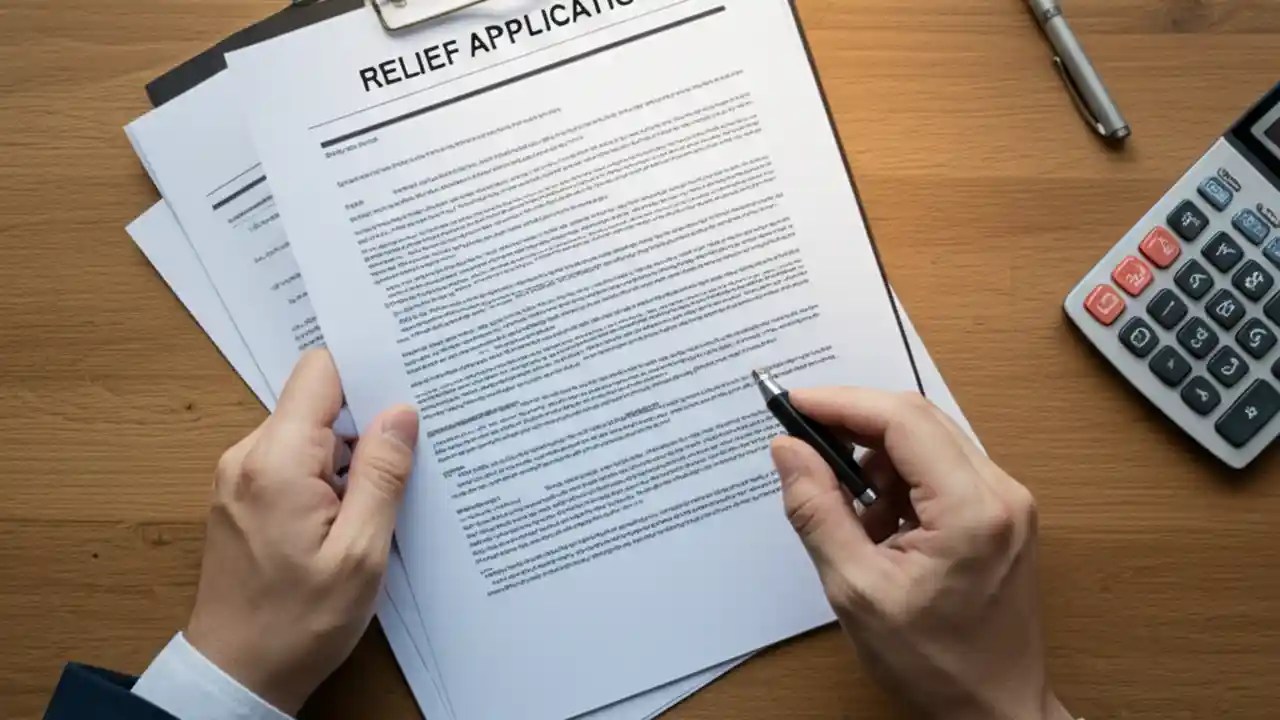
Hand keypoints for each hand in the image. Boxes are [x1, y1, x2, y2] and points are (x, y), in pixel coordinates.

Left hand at [185, 350, 419, 714]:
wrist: (237, 675)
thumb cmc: (299, 623)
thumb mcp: (361, 552)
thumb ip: (382, 474)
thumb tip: (402, 412)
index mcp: (276, 461)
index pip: (320, 372)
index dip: (366, 374)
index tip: (407, 391)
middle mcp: (248, 457)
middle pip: (317, 404)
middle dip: (365, 426)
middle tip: (408, 461)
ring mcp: (240, 478)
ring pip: (308, 436)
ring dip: (347, 460)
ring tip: (378, 504)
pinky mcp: (242, 498)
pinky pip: (292, 464)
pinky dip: (326, 479)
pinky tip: (351, 518)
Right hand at [770, 388, 1071, 719]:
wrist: (994, 710)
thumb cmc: (933, 664)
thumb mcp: (856, 590)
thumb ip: (817, 511)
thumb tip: (787, 450)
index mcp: (972, 510)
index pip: (902, 420)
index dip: (842, 403)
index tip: (793, 405)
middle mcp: (1002, 492)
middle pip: (918, 420)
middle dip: (854, 424)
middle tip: (802, 439)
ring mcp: (1008, 501)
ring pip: (929, 442)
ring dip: (877, 459)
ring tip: (847, 510)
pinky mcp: (1003, 513)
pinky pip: (943, 470)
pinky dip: (901, 482)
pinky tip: (878, 524)